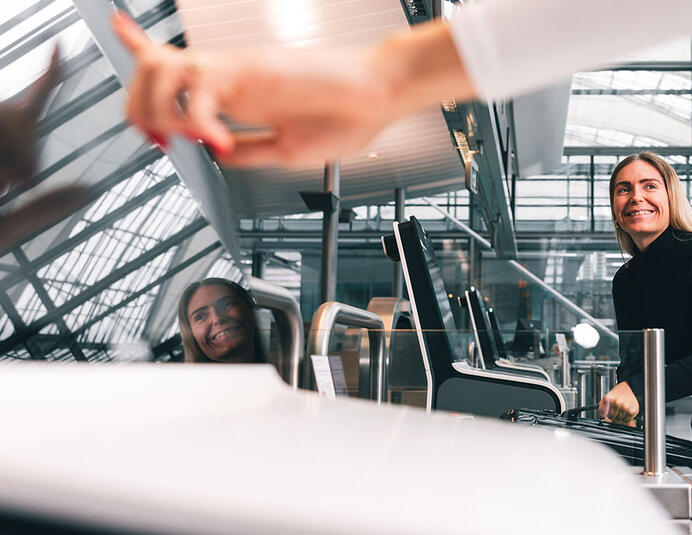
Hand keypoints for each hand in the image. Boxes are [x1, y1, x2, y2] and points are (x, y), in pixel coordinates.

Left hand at [111, 11, 473, 167]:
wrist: (380, 97)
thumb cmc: (348, 118)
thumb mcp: (288, 150)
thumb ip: (249, 152)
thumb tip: (214, 156)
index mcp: (237, 93)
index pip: (176, 63)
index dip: (140, 45)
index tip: (120, 28)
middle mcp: (230, 76)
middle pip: (152, 68)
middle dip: (137, 106)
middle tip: (155, 140)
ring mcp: (237, 70)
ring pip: (162, 69)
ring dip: (156, 107)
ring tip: (180, 138)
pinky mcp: (250, 71)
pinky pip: (201, 90)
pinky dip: (197, 120)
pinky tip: (216, 140)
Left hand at [598, 381, 638, 425]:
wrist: (627, 388)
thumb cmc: (616, 394)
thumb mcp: (605, 398)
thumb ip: (601, 408)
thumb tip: (602, 416)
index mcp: (609, 398)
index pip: (603, 413)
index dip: (604, 415)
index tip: (604, 415)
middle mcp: (618, 402)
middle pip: (612, 417)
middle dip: (613, 416)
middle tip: (614, 411)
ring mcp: (626, 406)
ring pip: (620, 419)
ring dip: (620, 417)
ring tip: (620, 410)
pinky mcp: (633, 410)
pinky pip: (627, 420)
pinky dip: (626, 418)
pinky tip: (625, 412)